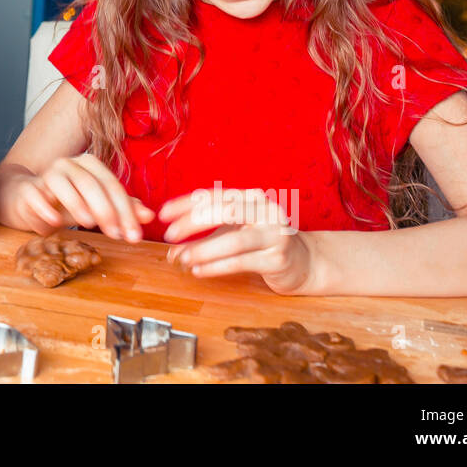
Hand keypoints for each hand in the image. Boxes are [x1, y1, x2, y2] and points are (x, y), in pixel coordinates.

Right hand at [6, 153, 153, 241]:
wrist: (30, 201)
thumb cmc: (68, 202)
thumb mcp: (97, 206)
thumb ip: (122, 208)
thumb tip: (149, 216)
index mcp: (89, 164)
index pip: (112, 185)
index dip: (126, 210)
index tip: (134, 235)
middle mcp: (68, 164)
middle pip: (90, 184)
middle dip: (106, 211)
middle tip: (117, 235)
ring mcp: (46, 174)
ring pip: (63, 184)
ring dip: (77, 204)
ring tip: (89, 225)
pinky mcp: (28, 189)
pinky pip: (36, 194)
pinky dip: (46, 207)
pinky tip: (55, 222)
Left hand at [158, 186, 313, 293]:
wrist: (303, 262)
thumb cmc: (261, 242)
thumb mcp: (232, 232)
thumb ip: (204, 238)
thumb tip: (172, 250)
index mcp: (250, 197)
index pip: (213, 195)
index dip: (185, 203)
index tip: (163, 214)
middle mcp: (265, 210)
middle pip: (224, 211)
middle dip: (192, 222)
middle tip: (169, 234)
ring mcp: (274, 233)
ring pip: (233, 240)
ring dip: (203, 249)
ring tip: (182, 257)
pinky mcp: (278, 258)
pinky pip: (241, 261)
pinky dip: (216, 266)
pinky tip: (198, 270)